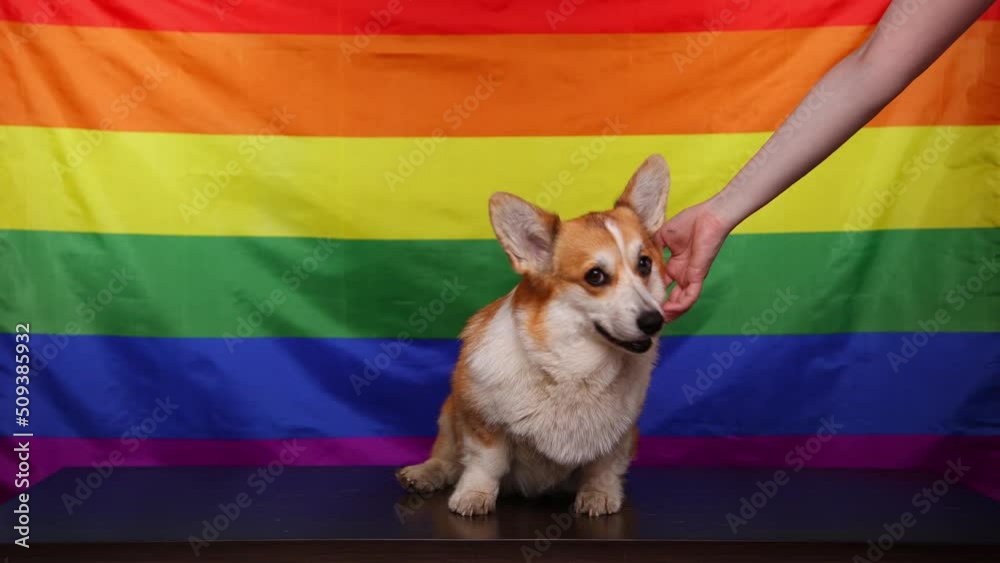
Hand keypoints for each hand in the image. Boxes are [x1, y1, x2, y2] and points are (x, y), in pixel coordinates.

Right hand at [653, 202, 731, 322]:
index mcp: (674, 265)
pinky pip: (690, 296)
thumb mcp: (662, 236)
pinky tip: (670, 311)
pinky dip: (680, 306)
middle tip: (651, 318)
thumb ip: (651, 248)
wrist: (707, 217)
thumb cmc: (689, 222)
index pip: (662, 284)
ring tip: (660, 321)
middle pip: (672, 297)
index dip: (652, 293)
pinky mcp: (698, 276)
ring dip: (671, 312)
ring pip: (682, 301)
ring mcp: (690, 276)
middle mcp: (682, 273)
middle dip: (662, 308)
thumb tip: (637, 257)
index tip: (641, 301)